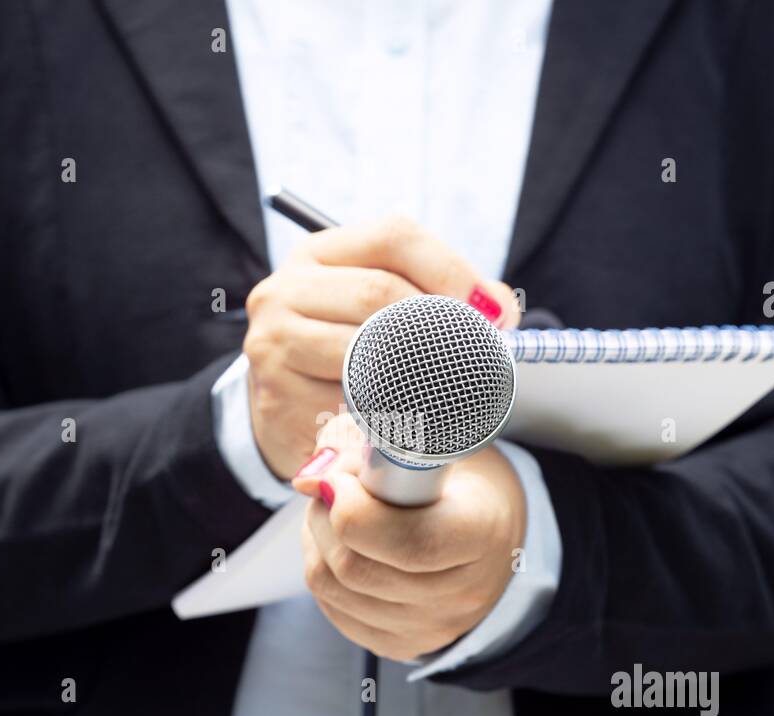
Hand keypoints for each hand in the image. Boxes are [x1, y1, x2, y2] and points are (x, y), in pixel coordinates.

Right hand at [243, 216, 520, 477]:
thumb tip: (499, 309)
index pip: (393, 236)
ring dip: (419, 375)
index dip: (451, 270)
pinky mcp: (276, 398)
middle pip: (380, 292)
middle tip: (483, 356)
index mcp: (318, 254)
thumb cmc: (346, 353)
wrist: (286, 412)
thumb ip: (442, 297)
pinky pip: (349, 405)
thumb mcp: (383, 309)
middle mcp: (284, 290)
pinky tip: (404, 421)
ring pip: (365, 351)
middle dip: (442, 325)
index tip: (492, 313)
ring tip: (451, 389)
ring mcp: (273, 344)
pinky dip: (387, 416)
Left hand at [291, 414, 526, 660]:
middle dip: (324, 516)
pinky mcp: (400, 643)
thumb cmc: (456, 477)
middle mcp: (463, 594)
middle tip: (330, 485)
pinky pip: (331, 608)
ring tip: (332, 509)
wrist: (488, 528)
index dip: (354, 506)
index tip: (343, 475)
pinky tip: (338, 541)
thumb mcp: (430, 444)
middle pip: (355, 568)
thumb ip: (370, 446)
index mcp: (482, 535)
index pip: (406, 543)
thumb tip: (309, 478)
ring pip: (331, 586)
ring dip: (315, 539)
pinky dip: (320, 567)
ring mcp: (431, 627)